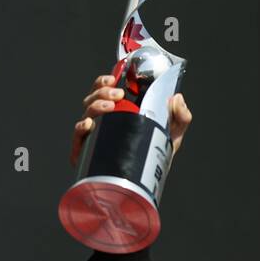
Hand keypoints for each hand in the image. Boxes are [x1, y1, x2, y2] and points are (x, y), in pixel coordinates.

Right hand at [69, 72, 192, 166]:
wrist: (147, 181)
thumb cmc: (155, 154)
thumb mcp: (172, 133)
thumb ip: (180, 116)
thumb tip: (177, 99)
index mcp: (118, 111)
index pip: (104, 90)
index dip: (104, 81)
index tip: (114, 79)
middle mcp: (104, 121)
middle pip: (93, 98)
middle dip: (102, 92)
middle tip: (118, 95)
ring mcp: (95, 136)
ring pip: (87, 113)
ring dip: (95, 105)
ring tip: (110, 107)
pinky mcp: (87, 153)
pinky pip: (78, 137)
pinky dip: (81, 128)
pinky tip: (89, 125)